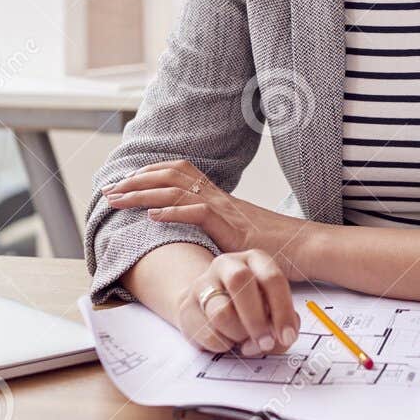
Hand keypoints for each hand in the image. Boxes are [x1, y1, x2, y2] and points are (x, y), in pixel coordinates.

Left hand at [102, 159, 309, 272]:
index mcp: (220, 198)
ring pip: (178, 190)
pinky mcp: (233, 227)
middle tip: (109, 189)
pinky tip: (152, 216)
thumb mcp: (241, 236)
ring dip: (143, 193)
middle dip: (136, 180)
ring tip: (118, 199)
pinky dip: (172, 212)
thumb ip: (220, 232)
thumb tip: (200, 237)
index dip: (150, 172)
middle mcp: (220, 197)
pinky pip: (199, 213)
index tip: (126, 181)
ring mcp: (226, 210)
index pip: (180, 171)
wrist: (309, 248)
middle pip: (171, 175)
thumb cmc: (279, 248)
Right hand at [172, 250, 300, 356]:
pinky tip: (227, 341)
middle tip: (265, 343)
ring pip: (221, 312)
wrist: (207, 305)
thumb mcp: (271, 308)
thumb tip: (276, 339)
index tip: (287, 336)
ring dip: (238, 335)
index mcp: (255, 260)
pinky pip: (208, 334)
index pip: (271, 278)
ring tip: (243, 340)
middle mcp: (228, 264)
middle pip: (240, 283)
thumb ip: (281, 322)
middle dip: (257, 320)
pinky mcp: (186, 307)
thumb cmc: (249, 307)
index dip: (282, 310)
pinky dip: (223, 345)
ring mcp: (203, 284)